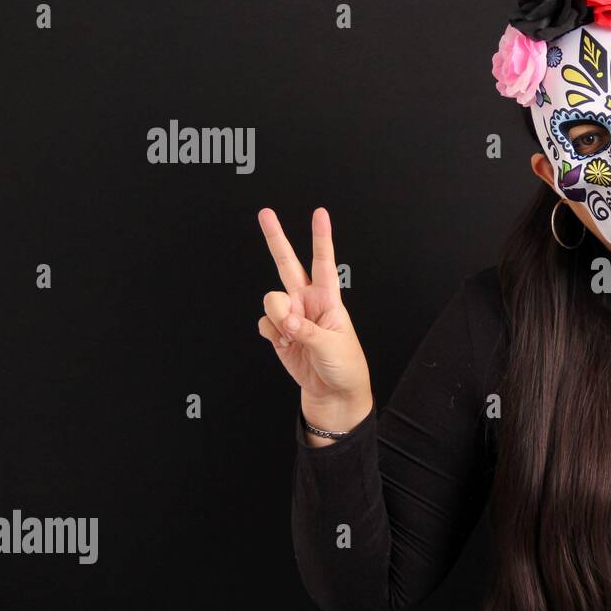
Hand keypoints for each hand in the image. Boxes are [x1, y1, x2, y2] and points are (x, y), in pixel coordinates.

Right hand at [256, 207, 372, 430]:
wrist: (334, 396)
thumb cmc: (345, 368)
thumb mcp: (333, 347)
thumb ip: (305, 330)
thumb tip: (284, 318)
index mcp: (329, 300)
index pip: (324, 263)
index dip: (321, 238)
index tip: (320, 214)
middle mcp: (308, 303)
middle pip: (288, 265)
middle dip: (276, 238)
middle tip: (265, 213)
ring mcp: (291, 317)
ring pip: (272, 300)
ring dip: (279, 317)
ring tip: (294, 335)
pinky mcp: (278, 334)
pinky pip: (265, 324)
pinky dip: (271, 333)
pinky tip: (284, 343)